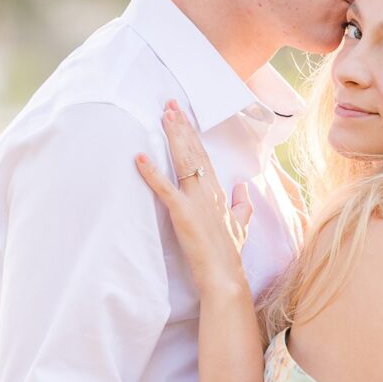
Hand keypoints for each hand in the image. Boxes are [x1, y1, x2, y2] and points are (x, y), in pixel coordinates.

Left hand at [136, 102, 252, 295]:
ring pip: (183, 162)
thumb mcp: (241, 225)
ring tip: (163, 116)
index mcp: (218, 192)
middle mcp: (209, 191)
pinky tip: (139, 158)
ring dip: (173, 137)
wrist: (225, 276)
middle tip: (170, 104)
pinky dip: (151, 173)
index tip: (183, 116)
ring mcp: (196, 201)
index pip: (203, 156)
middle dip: (181, 127)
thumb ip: (242, 205)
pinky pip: (164, 189)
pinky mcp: (182, 213)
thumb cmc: (229, 254)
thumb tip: (243, 189)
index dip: (192, 134)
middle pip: (193, 152)